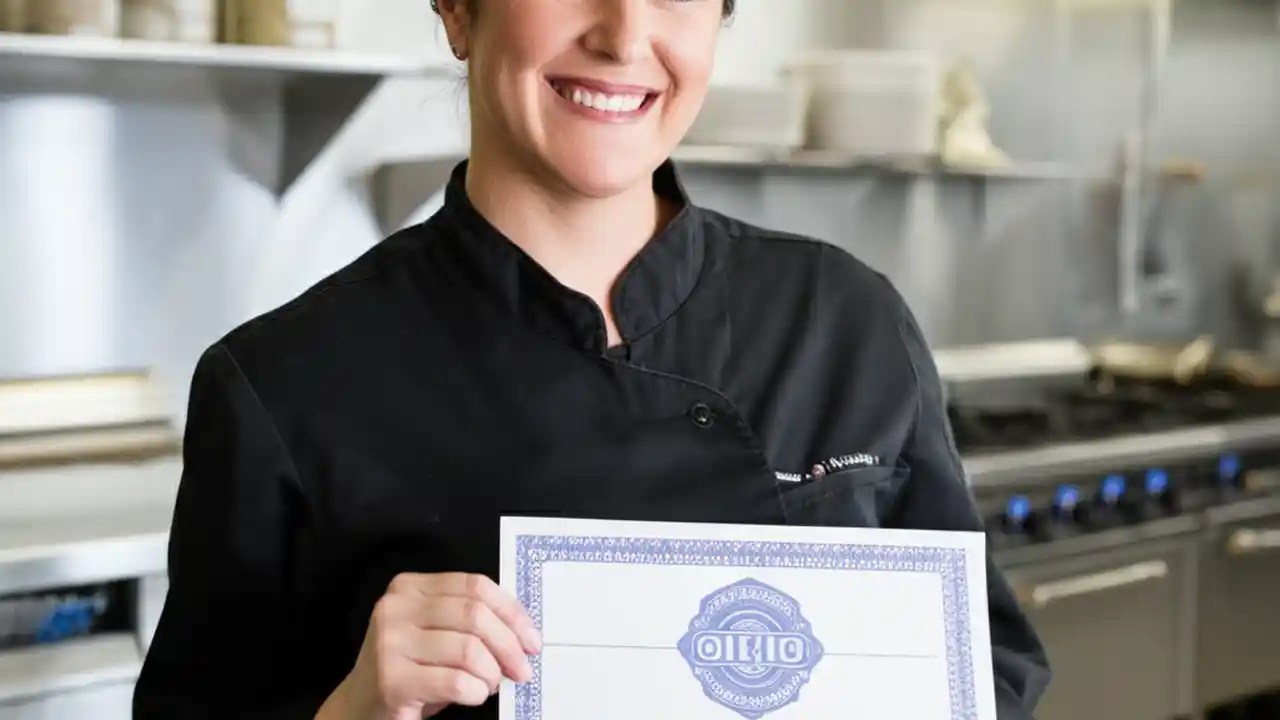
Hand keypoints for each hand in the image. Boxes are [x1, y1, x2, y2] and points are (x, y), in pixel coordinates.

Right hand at [316, 572, 541, 719]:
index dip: (512, 612)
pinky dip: (475, 692)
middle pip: (475, 615)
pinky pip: (456, 682)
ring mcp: (390, 643)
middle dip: (509, 645)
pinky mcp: (392, 679)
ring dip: (491, 673)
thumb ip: (470, 621)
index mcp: (409, 587)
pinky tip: (472, 696)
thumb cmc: (410, 669)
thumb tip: (524, 633)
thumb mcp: (437, 633)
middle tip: (522, 669)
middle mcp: (396, 607)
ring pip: (469, 649)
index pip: (475, 586)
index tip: (532, 638)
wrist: (360, 707)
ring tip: (489, 685)